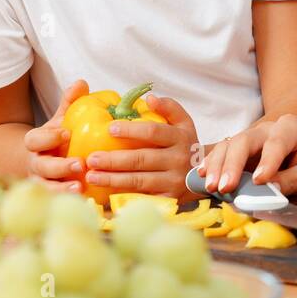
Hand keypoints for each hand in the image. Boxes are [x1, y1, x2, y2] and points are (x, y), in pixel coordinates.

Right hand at [24, 78, 88, 192]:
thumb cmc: (57, 137)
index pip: (34, 140)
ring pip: (45, 188)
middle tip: (79, 164)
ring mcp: (41, 182)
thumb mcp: (61, 120)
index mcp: (37, 143)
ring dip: (61, 189)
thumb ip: (70, 103)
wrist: (40, 161)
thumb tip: (81, 83)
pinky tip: (84, 200)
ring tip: (79, 189)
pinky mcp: (50, 196)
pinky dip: (66, 201)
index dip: (48, 137)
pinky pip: (54, 201)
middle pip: (41, 167)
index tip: (66, 133)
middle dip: (59, 167)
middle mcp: (36, 164)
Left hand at [82, 94, 199, 199]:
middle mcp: (178, 159)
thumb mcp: (184, 123)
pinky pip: (142, 198)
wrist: (205, 174)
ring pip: (139, 180)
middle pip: (142, 159)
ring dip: (113, 179)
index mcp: (180, 138)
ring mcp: (173, 181)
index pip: (153, 132)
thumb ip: (169, 107)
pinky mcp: (168, 199)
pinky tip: (106, 194)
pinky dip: (123, 197)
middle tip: (91, 158)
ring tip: (91, 176)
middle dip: (114, 159)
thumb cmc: (185, 144)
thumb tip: (149, 98)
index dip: (131, 130)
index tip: (109, 128)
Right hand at [196, 114, 296, 198]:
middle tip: (225, 187)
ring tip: (211, 186)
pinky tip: (201, 176)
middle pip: (245, 141)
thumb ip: (290, 181)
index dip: (267, 162)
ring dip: (217, 166)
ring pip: (229, 146)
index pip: (276, 143)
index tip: (259, 181)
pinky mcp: (244, 152)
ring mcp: (253, 139)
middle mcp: (268, 129)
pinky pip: (224, 153)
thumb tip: (267, 191)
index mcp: (291, 128)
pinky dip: (212, 164)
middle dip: (233, 164)